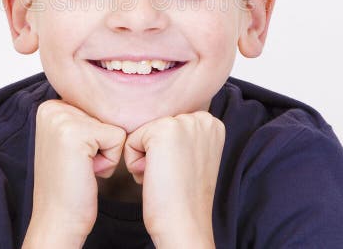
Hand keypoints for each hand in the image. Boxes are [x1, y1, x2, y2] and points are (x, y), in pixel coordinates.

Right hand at [24, 99, 127, 246]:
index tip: (75, 157)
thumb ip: (84, 117)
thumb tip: (113, 101)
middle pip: (107, 114)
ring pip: (114, 126)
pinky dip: (109, 161)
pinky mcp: (76, 133)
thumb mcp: (71, 141)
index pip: (98, 108)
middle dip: (102, 143)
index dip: (96, 137)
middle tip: (80, 165)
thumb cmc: (70, 185)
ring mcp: (62, 119)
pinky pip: (118, 138)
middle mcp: (52, 107)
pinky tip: (87, 172)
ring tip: (83, 168)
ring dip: (106, 152)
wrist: (58, 219)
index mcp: (50, 106)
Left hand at [123, 111, 224, 246]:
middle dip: (155, 154)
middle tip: (172, 177)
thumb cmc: (184, 198)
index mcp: (211, 124)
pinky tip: (154, 177)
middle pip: (156, 128)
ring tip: (164, 177)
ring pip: (143, 134)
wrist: (185, 224)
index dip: (167, 154)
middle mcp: (201, 118)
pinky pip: (131, 141)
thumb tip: (161, 134)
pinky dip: (134, 163)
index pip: (169, 126)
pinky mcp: (163, 130)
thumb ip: (184, 137)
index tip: (181, 173)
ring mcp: (184, 122)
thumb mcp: (194, 158)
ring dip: (145, 158)